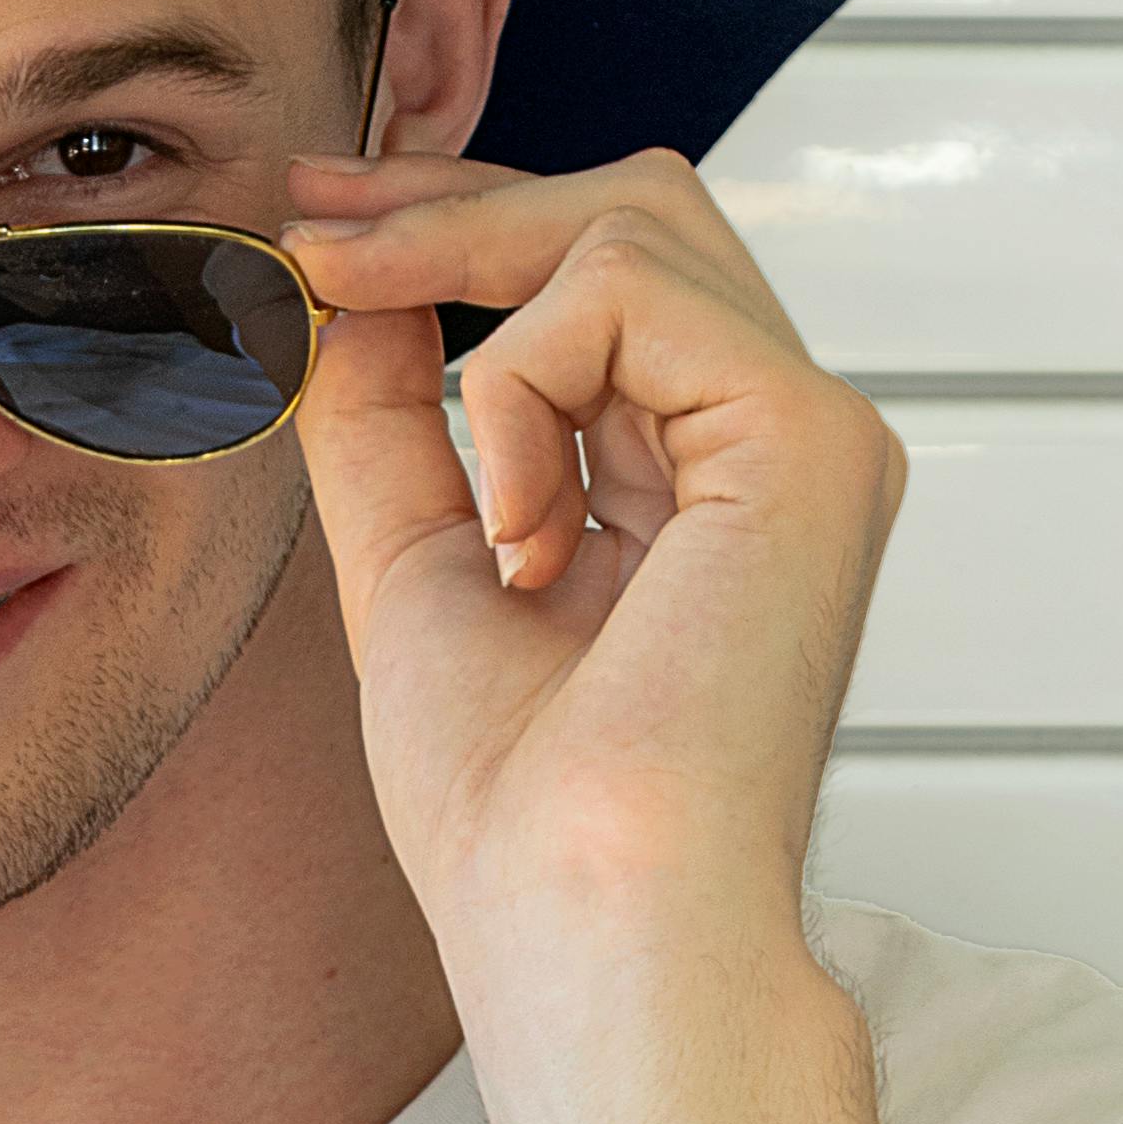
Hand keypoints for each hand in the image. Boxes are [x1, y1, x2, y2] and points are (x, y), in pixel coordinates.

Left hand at [284, 144, 906, 1008]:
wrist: (584, 921)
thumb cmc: (515, 817)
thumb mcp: (412, 565)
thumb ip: (391, 420)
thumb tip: (351, 281)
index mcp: (708, 489)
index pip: (611, 284)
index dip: (461, 227)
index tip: (318, 227)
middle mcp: (777, 454)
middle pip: (638, 212)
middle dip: (453, 203)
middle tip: (311, 233)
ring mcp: (812, 438)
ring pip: (633, 221)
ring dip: (461, 279)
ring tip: (391, 396)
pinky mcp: (810, 436)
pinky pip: (625, 289)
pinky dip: (520, 387)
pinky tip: (516, 532)